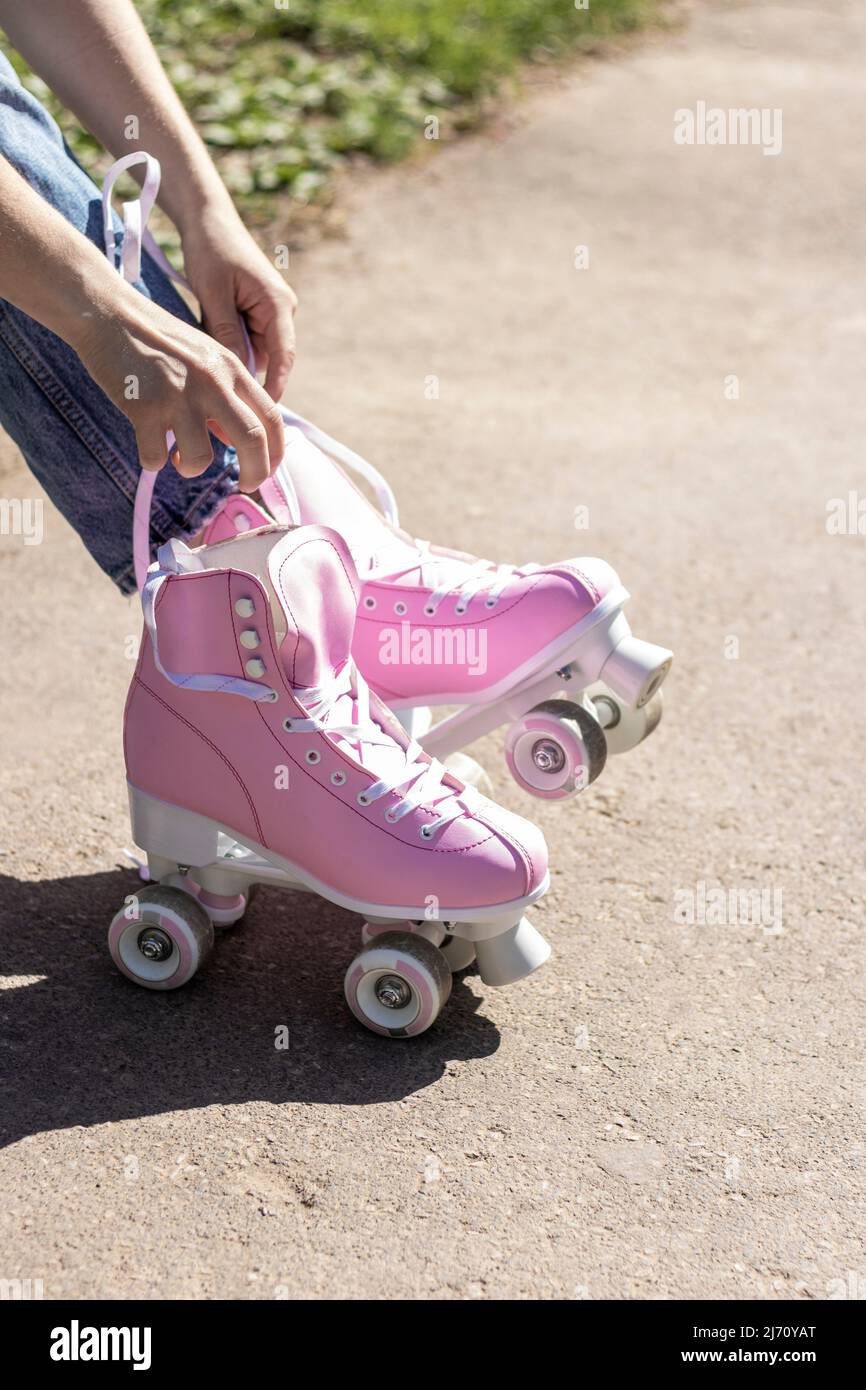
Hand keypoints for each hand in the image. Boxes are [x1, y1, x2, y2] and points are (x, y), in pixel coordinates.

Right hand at [75, 287, 285, 490]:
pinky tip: (149, 448)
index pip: (272, 418)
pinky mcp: (144, 408)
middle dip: (256, 474)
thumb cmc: (158, 340)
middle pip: (252, 441)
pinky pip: (155, 458)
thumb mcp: (204, 357)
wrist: (109, 313)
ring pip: (201, 459)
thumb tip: (237, 443)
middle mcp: (211, 382)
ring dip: (192, 470)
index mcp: (231, 368)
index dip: (276, 452)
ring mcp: (178, 395)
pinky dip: (153, 462)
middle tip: (247, 486)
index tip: (267, 471)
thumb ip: (226, 394)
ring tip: (181, 461)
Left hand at [181, 208, 297, 401]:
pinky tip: (205, 352)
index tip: (260, 415)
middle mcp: (279, 311)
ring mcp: (267, 312)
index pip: (282, 358)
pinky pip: (244, 340)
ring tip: (207, 374)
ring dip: (234, 362)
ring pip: (254, 352)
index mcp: (277, 305)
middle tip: (221, 403)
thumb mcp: (213, 293)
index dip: (273, 389)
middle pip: (268, 359)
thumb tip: (236, 373)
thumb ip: (226, 332)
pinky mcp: (253, 311)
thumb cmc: (210, 248)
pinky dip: (228, 348)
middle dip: (248, 380)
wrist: (206, 217)